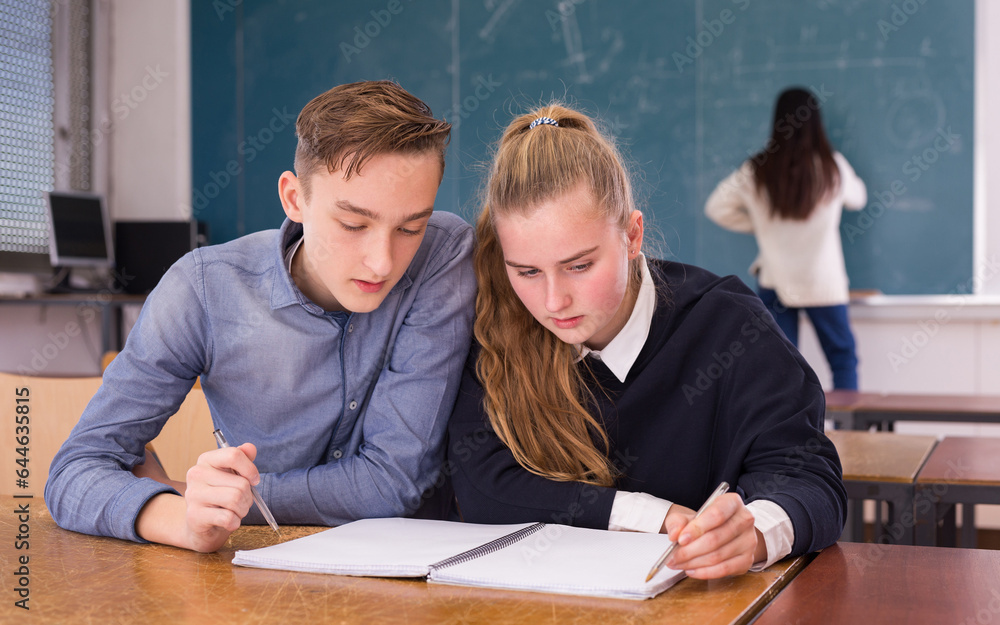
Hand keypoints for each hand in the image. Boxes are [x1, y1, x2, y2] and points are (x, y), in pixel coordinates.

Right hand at [136, 443, 259, 551]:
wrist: (201, 525)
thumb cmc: (220, 496)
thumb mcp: (232, 475)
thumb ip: (242, 459)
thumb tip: (250, 447)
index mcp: (206, 460)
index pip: (234, 455)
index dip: (250, 469)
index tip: (254, 480)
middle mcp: (196, 474)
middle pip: (241, 483)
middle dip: (248, 497)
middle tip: (240, 502)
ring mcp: (193, 495)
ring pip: (236, 499)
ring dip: (242, 509)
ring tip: (234, 511)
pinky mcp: (194, 515)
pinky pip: (228, 518)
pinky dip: (235, 522)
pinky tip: (227, 521)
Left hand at [659, 493, 765, 578]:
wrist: (720, 531)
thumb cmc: (704, 522)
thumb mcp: (688, 516)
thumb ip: (677, 522)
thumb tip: (674, 534)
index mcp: (732, 502)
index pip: (716, 514)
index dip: (697, 528)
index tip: (680, 539)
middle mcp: (745, 520)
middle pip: (716, 538)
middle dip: (690, 551)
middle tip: (672, 557)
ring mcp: (749, 541)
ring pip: (718, 556)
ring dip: (694, 563)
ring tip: (678, 563)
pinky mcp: (748, 559)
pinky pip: (725, 569)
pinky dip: (705, 572)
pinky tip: (691, 570)